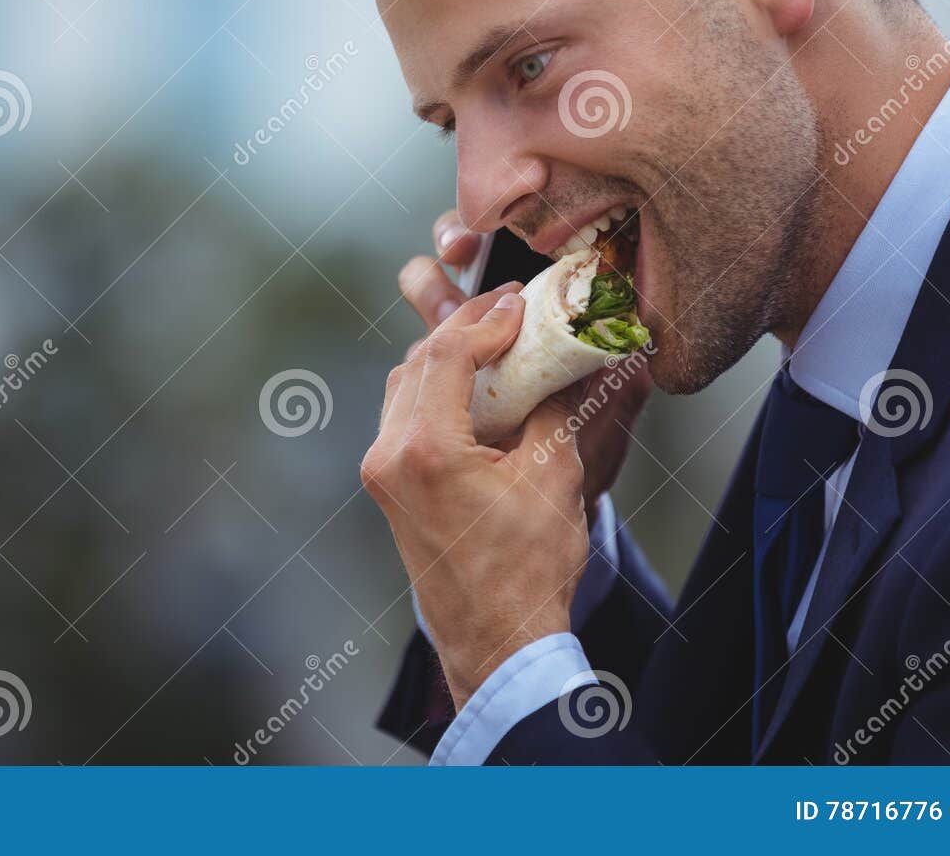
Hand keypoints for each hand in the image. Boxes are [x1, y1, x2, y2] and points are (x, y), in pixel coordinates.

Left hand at [362, 286, 589, 709]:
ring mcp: (381, 476)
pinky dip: (436, 394)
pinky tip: (476, 391)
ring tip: (496, 346)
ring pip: (404, 388)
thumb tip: (569, 362)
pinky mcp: (388, 490)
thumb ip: (554, 407)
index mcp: (426, 451)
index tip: (519, 305)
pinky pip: (404, 419)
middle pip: (416, 363)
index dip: (485, 320)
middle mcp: (389, 457)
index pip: (445, 354)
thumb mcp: (554, 475)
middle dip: (463, 332)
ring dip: (446, 361)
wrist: (498, 644)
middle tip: (508, 312)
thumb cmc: (529, 571)